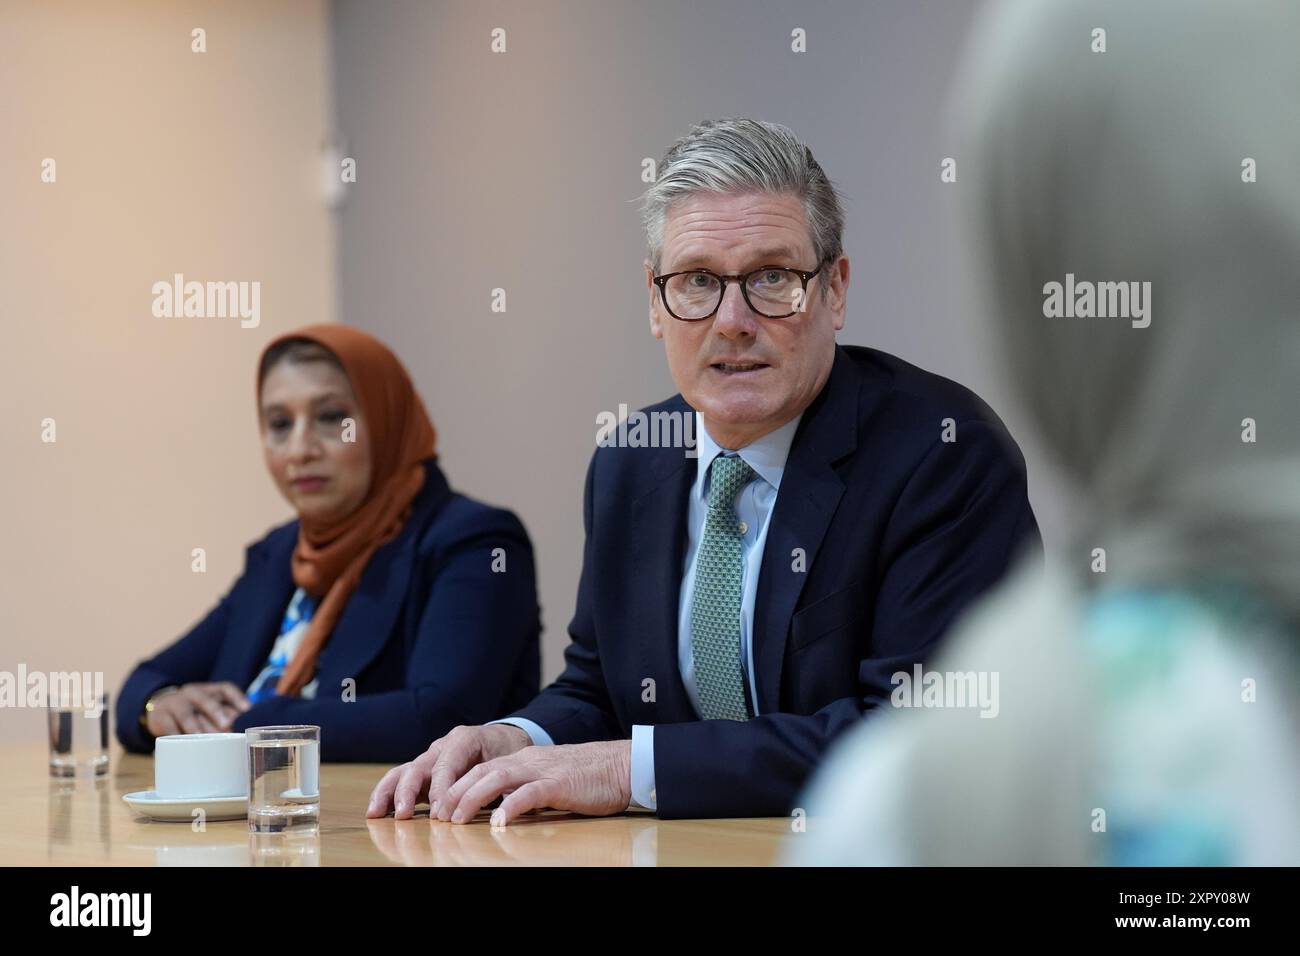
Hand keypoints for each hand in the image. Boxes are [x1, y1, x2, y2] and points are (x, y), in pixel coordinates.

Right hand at [146, 682, 250, 736]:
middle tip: (227, 725)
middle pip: (205, 700)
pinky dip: (175, 736)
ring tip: (202, 737)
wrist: (160, 707)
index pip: (225, 689)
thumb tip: (248, 730)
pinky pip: (168, 726)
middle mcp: (193, 693)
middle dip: (216, 712)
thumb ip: (227, 715)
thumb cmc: (194, 711)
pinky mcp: (161, 717)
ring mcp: (176, 704)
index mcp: (209, 690)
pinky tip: (181, 747)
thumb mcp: (209, 708)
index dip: (237, 698)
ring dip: (194, 726)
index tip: (247, 710)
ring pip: (186, 713)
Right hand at [367, 723, 531, 819]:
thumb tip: (487, 803)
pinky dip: (387, 793)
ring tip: (376, 813)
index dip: (441, 789)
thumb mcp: (507, 763)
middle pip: (419, 766)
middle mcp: (442, 746)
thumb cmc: (507, 752)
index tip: (440, 814)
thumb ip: (493, 780)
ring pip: (404, 771)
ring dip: (389, 792)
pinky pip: (401, 778)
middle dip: (409, 791)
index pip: (446, 765)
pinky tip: (376, 811)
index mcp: (464, 739)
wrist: (504, 740)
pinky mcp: (424, 770)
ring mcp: (430, 757)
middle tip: (404, 814)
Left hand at [438, 739, 632, 826]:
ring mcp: (543, 771)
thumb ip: (526, 786)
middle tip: (437, 814)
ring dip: (473, 798)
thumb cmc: (589, 777)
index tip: (440, 805)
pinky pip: (531, 794)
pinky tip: (499, 823)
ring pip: (498, 778)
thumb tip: (502, 806)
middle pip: (482, 771)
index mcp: (525, 760)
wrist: (621, 765)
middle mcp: (529, 761)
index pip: (483, 768)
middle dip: (455, 791)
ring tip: (455, 818)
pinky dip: (512, 806)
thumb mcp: (550, 778)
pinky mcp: (560, 784)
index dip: (458, 785)